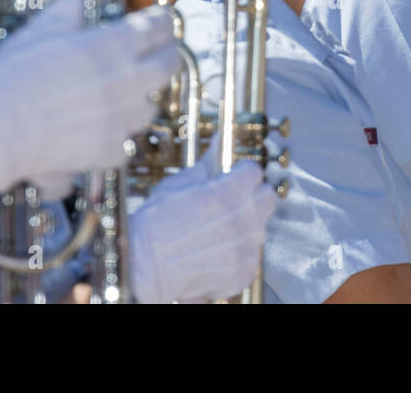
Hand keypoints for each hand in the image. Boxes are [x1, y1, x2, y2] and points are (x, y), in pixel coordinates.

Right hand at [0, 3, 178, 192]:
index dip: (163, 24)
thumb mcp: (41, 31)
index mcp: (114, 45)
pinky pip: (125, 145)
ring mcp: (121, 119)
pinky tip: (100, 134)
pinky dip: (116, 140)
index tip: (163, 24)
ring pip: (150, 109)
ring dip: (141, 101)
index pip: (159, 28)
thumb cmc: (11, 74)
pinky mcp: (108, 151)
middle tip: (161, 56)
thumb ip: (68, 8)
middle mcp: (126, 81)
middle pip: (169, 67)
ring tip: (125, 98)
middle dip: (167, 59)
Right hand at [130, 161, 276, 302]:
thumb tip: (220, 141)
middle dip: (251, 196)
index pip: (255, 172)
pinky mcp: (243, 270)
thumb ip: (208, 164)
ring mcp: (247, 246)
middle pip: (266, 197)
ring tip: (216, 231)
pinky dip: (237, 254)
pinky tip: (215, 253)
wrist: (143, 266)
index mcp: (233, 191)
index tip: (232, 179)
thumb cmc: (156, 224)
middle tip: (229, 203)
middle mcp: (246, 217)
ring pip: (259, 227)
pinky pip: (250, 256)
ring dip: (245, 226)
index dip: (241, 174)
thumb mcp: (180, 184)